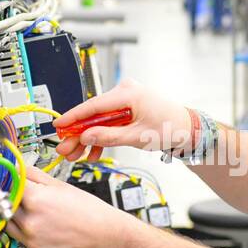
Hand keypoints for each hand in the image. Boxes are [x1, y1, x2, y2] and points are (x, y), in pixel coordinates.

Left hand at [6, 166, 140, 247]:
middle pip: (5, 205)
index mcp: (35, 199)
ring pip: (9, 224)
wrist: (105, 237)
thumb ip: (34, 175)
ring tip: (36, 214)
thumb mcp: (60, 185)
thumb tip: (18, 167)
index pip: (7, 185)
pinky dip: (27, 234)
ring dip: (15, 218)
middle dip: (12, 199)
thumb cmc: (88, 211)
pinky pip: (21, 241)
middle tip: (24, 198)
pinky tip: (44, 229)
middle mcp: (30, 221)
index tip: (6, 180)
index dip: (7, 181)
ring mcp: (31, 240)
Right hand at [53, 77, 192, 161]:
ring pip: (99, 120)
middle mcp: (125, 92)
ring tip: (75, 155)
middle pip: (93, 114)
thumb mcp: (138, 137)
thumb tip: (86, 137)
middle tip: (64, 147)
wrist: (188, 129)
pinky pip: (108, 122)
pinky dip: (101, 136)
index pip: (93, 105)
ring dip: (88, 138)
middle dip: (78, 134)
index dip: (73, 117)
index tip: (58, 126)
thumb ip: (110, 137)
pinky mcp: (127, 109)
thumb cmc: (171, 127)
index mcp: (128, 93)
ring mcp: (126, 100)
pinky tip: (92, 152)